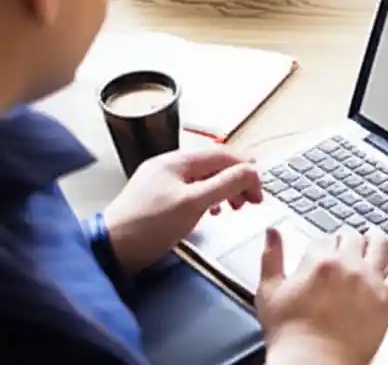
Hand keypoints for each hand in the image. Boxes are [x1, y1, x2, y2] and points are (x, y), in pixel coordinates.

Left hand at [102, 149, 262, 273]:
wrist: (109, 250)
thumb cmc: (149, 226)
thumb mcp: (194, 203)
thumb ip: (226, 184)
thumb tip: (252, 171)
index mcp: (177, 160)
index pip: (223, 155)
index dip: (246, 171)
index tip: (259, 193)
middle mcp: (168, 165)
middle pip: (214, 165)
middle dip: (236, 181)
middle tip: (249, 203)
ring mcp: (160, 180)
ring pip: (203, 178)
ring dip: (223, 190)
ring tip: (232, 208)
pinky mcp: (155, 197)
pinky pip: (191, 189)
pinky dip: (207, 198)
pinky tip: (209, 211)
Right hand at [258, 228, 387, 364]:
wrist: (314, 364)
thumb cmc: (289, 334)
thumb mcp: (269, 292)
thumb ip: (271, 257)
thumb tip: (272, 231)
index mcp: (321, 261)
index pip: (325, 238)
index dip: (322, 244)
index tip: (322, 252)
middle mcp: (349, 265)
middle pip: (354, 236)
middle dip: (347, 240)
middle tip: (345, 247)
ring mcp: (372, 280)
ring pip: (382, 244)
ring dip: (376, 239)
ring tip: (374, 240)